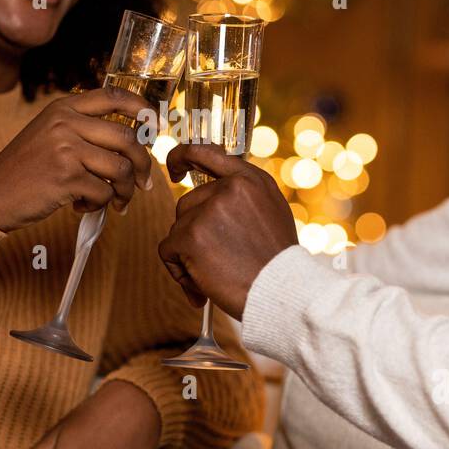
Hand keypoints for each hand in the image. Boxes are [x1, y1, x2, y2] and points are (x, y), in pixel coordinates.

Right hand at [0, 87, 155, 231]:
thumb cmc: (24, 170)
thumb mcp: (49, 134)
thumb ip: (82, 129)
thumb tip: (132, 140)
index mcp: (63, 108)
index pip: (114, 96)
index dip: (141, 108)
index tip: (154, 125)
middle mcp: (65, 123)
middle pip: (127, 138)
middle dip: (143, 165)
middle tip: (143, 183)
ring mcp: (65, 149)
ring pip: (121, 168)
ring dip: (124, 191)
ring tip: (115, 201)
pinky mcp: (65, 177)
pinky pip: (104, 191)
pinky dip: (99, 204)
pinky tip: (83, 206)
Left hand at [159, 141, 297, 318]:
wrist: (280, 295)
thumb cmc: (276, 266)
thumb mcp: (271, 214)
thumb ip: (244, 198)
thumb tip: (212, 195)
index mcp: (252, 180)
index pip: (207, 153)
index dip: (183, 156)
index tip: (174, 169)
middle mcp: (230, 188)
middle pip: (187, 203)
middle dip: (193, 232)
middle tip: (217, 260)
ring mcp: (209, 210)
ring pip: (177, 228)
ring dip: (188, 253)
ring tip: (215, 274)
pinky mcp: (191, 235)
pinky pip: (168, 250)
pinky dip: (179, 270)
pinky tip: (202, 285)